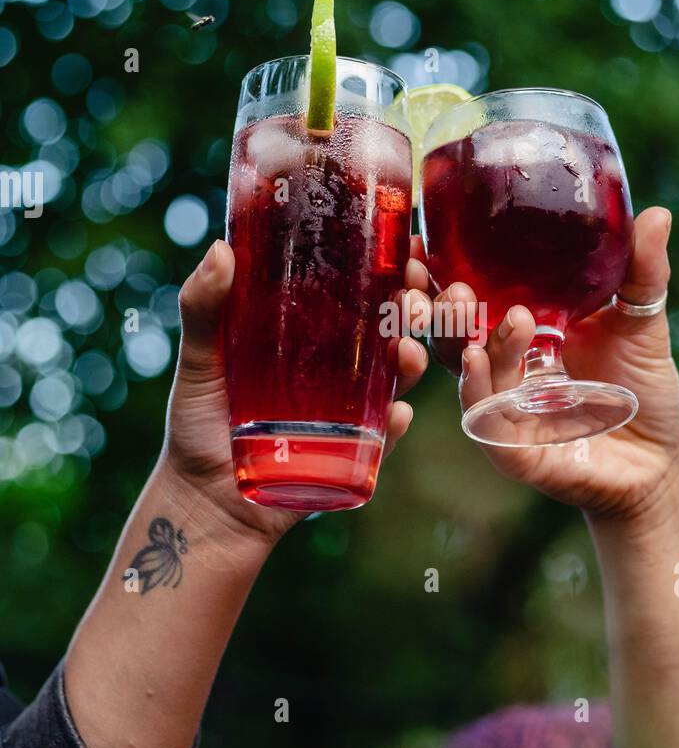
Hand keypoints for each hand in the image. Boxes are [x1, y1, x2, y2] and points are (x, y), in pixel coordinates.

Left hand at [163, 239, 431, 542]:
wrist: (203, 501)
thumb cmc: (196, 425)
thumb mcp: (200, 360)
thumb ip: (202, 308)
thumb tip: (221, 249)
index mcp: (308, 334)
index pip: (358, 290)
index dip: (388, 267)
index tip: (407, 245)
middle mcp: (336, 369)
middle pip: (388, 328)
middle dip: (412, 308)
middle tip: (413, 296)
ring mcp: (348, 412)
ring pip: (395, 378)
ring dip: (412, 361)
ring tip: (407, 353)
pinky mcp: (351, 455)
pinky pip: (384, 438)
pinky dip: (395, 425)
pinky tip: (399, 414)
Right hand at [428, 208, 678, 523]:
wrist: (661, 460)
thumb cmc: (642, 389)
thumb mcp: (640, 321)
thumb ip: (641, 272)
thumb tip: (656, 214)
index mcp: (520, 334)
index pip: (469, 300)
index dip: (438, 274)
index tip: (423, 243)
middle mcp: (504, 371)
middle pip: (454, 335)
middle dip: (437, 306)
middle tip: (438, 276)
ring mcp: (505, 411)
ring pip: (466, 372)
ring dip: (462, 337)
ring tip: (476, 306)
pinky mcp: (516, 451)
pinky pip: (486, 421)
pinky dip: (477, 390)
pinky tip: (479, 358)